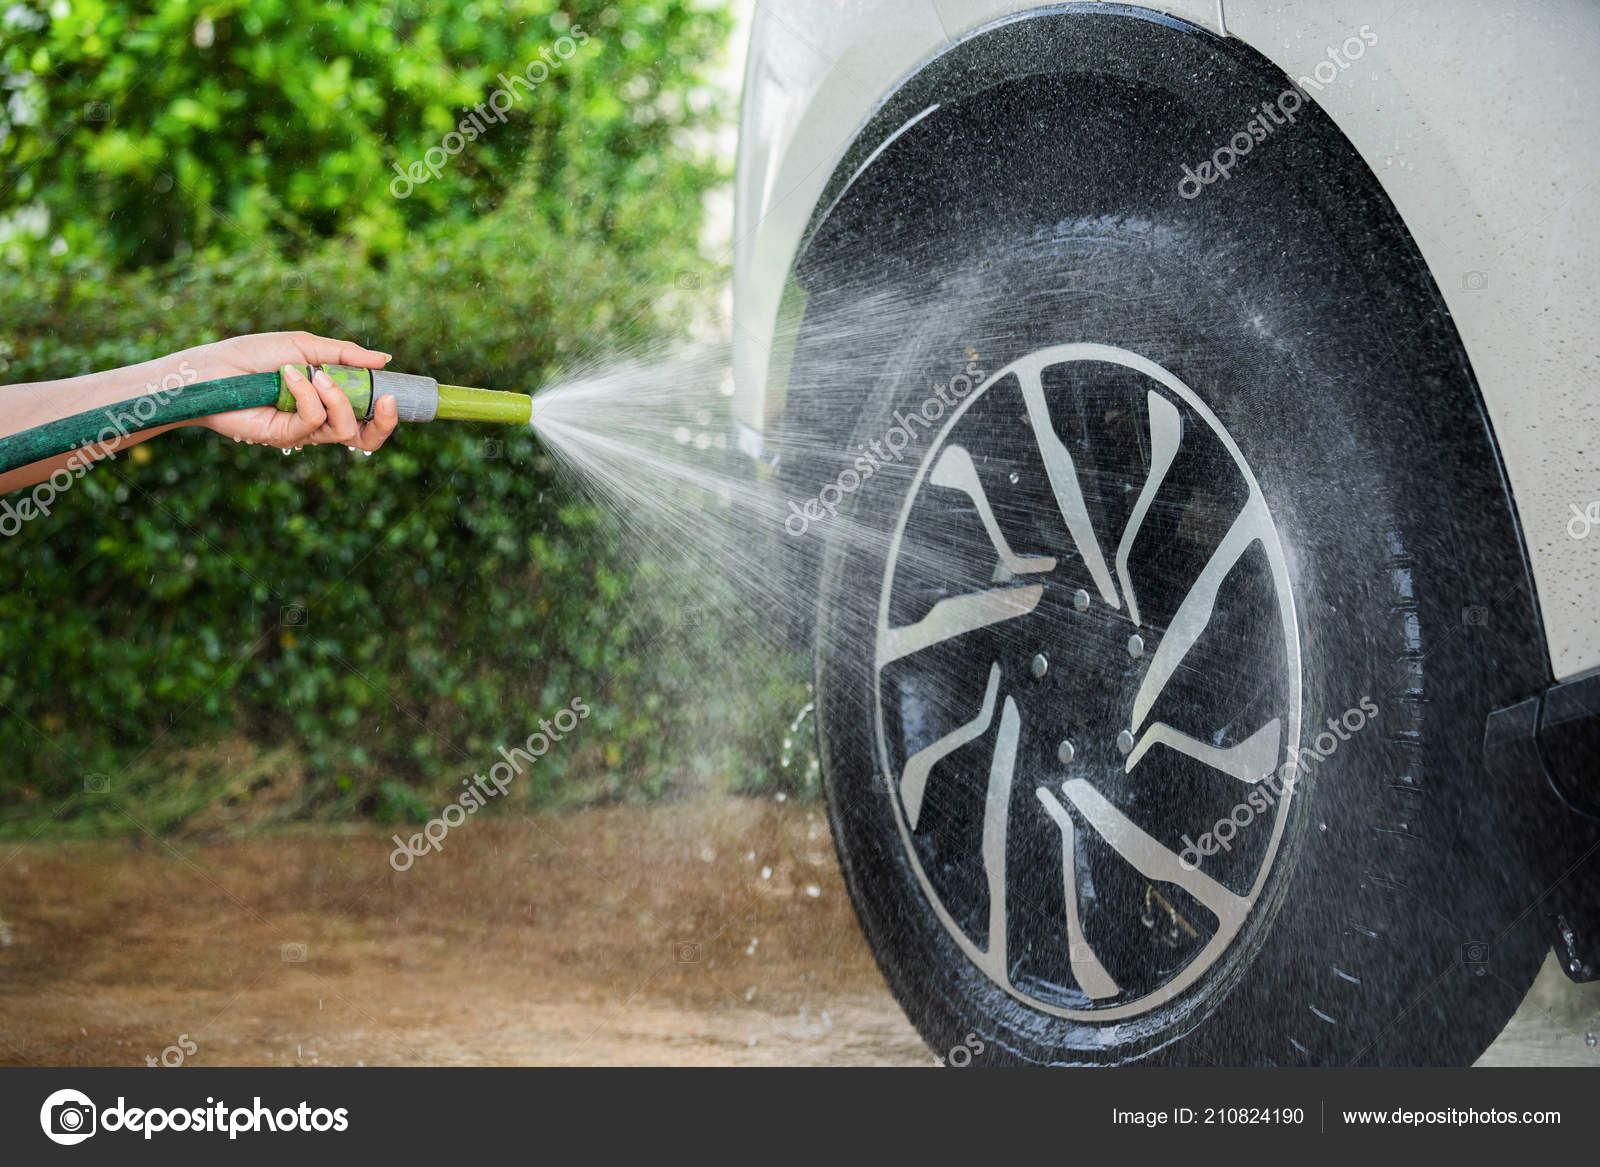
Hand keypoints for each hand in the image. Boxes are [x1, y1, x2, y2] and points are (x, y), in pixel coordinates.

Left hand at [187, 331, 398, 452]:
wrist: (213, 367)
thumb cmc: (254, 354)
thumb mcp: (306, 346)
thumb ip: (345, 355)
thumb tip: (386, 360)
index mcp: (328, 399)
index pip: (367, 416)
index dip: (386, 413)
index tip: (392, 392)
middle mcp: (319, 420)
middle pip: (365, 438)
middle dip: (382, 423)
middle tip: (385, 400)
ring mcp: (303, 431)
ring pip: (344, 430)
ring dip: (338, 398)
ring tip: (317, 375)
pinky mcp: (285, 438)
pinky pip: (313, 421)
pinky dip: (308, 395)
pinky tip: (290, 375)